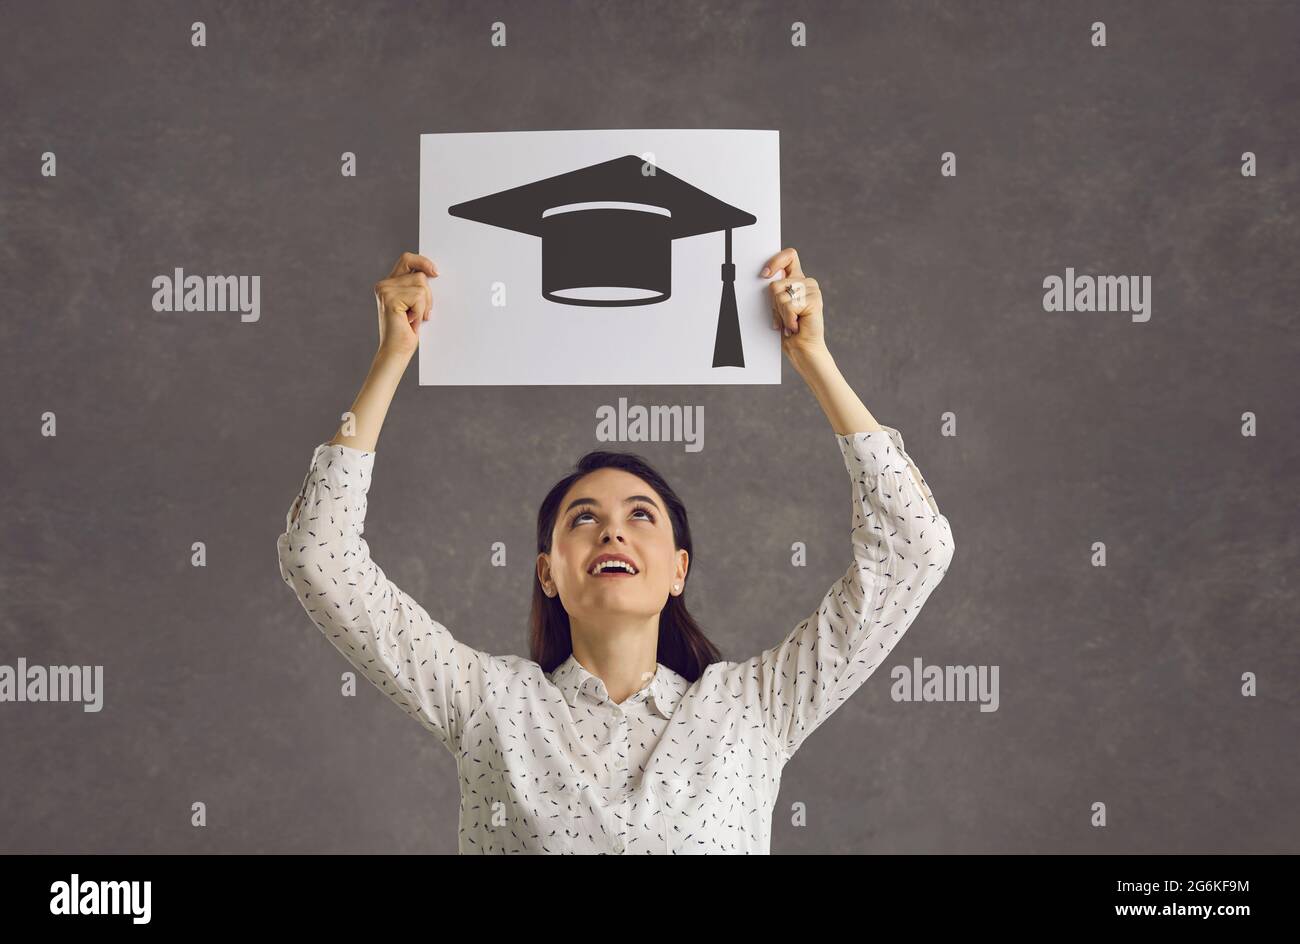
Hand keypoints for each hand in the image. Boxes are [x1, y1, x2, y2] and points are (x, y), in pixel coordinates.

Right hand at [373, 252, 437, 357]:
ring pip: (421, 286)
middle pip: (419, 274)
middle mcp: (384, 285)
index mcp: (389, 284)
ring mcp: (385, 291)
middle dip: (428, 295)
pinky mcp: (390, 298)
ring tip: (413, 319)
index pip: (407, 259)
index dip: (423, 261)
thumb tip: (435, 273)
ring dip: (424, 306)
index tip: (436, 272)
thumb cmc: (407, 332)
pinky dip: (420, 311)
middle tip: (422, 314)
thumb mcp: (415, 305)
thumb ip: (418, 288)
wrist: (396, 352)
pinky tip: (410, 322)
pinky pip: (418, 297)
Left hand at [762, 247, 827, 363]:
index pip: (789, 256)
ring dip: (780, 314)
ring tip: (790, 322)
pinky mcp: (814, 299)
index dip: (775, 261)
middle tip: (782, 317)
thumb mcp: (777, 307)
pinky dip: (787, 319)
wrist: (802, 348)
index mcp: (796, 280)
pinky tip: (795, 325)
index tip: (765, 274)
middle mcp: (805, 282)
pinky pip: (788, 305)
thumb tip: (765, 277)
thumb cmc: (788, 330)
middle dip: (773, 305)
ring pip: (780, 295)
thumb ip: (775, 291)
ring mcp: (812, 290)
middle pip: (775, 284)